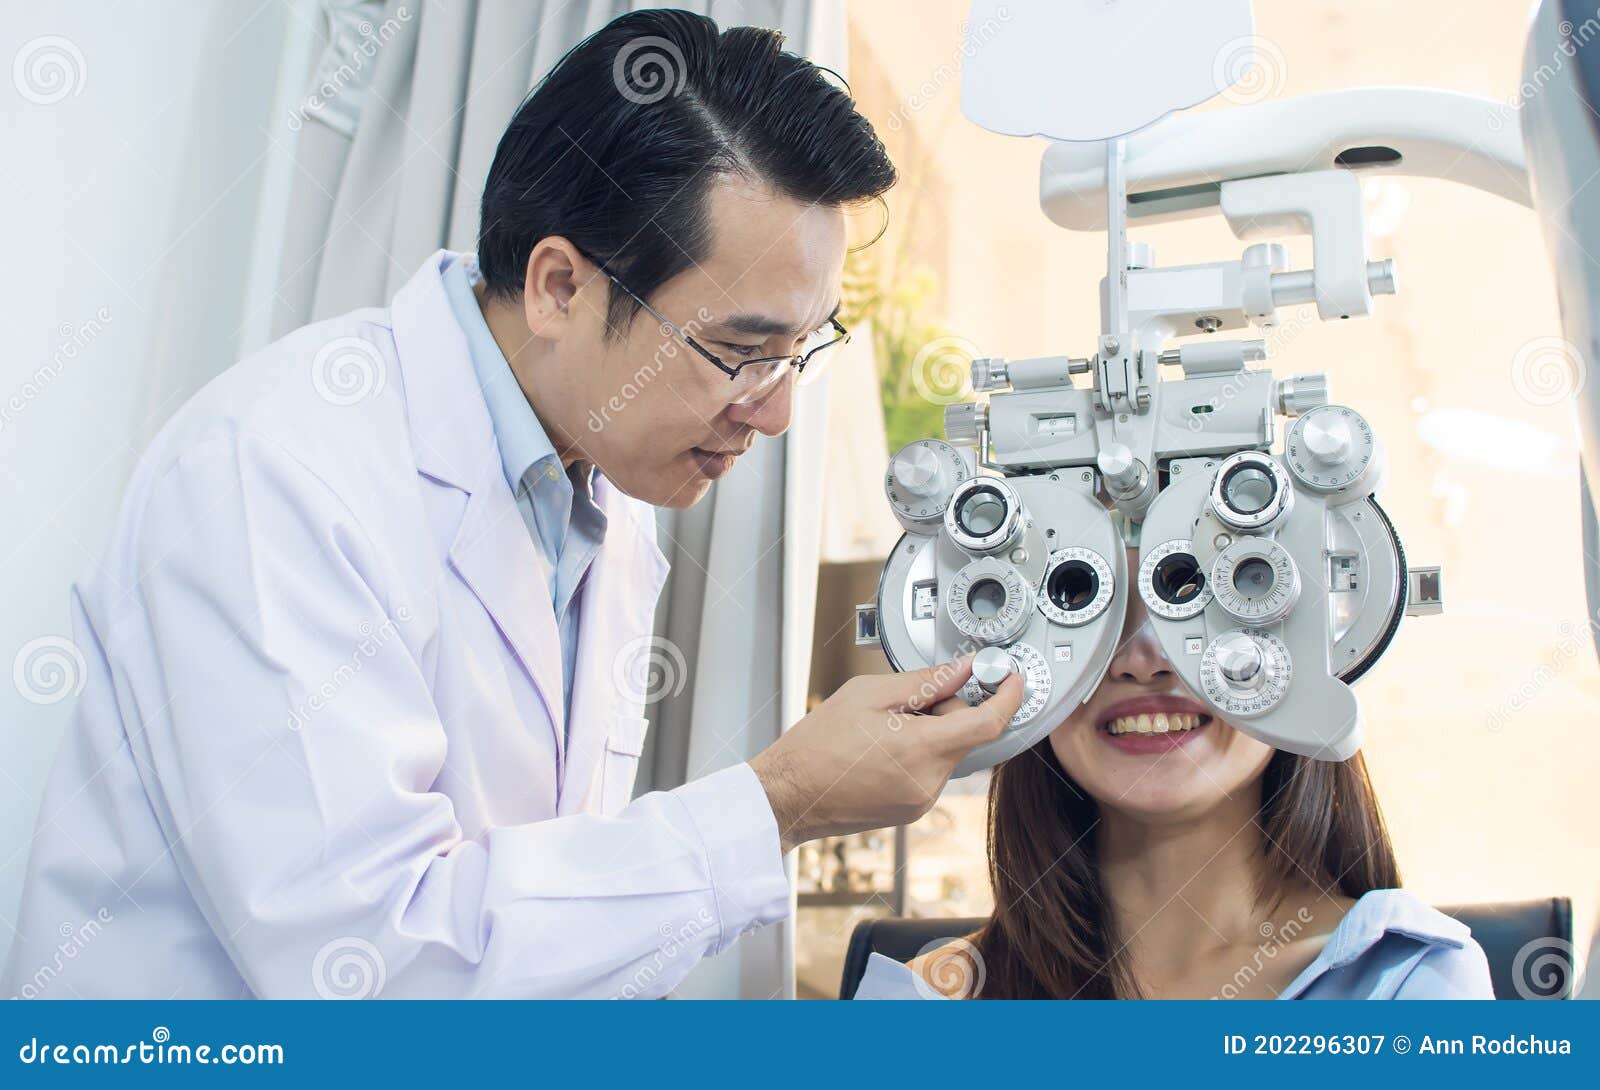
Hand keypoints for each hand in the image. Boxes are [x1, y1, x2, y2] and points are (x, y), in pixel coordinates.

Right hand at [748, 656, 1023, 852]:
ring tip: (882, 730)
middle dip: (945, 709)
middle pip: (964, 733)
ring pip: (948, 751)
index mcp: (921, 749)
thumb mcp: (869, 694)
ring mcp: (921, 801)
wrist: (789, 794)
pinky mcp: (912, 811)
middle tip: (903, 703)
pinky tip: (881, 749)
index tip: (1011, 677)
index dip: (1007, 696)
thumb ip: (925, 681)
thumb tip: (965, 668)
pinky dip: (919, 752)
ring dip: (930, 732)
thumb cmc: (817, 745)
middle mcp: (929, 782)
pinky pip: (932, 771)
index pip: (988, 722)